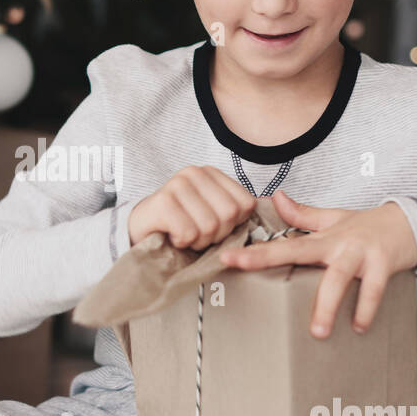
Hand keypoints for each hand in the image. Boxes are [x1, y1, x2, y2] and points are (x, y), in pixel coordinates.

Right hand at [128, 165, 257, 249]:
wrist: (139, 230)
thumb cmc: (179, 224)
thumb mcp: (212, 212)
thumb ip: (236, 209)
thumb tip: (276, 206)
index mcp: (211, 173)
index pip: (246, 204)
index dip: (233, 225)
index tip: (213, 226)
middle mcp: (194, 172)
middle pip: (229, 216)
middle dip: (215, 235)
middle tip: (197, 234)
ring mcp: (176, 184)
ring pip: (209, 226)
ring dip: (197, 241)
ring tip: (184, 234)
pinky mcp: (162, 202)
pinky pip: (188, 233)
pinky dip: (182, 242)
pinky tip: (172, 235)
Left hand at [218, 192, 416, 338]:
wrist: (411, 222)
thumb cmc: (367, 226)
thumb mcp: (333, 218)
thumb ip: (302, 214)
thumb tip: (275, 198)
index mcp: (321, 238)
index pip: (281, 245)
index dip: (254, 252)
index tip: (227, 259)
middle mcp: (336, 244)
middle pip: (298, 253)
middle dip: (270, 262)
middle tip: (251, 282)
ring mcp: (359, 253)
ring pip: (338, 278)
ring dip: (328, 305)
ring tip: (319, 332)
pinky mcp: (383, 264)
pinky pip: (373, 289)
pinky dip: (366, 309)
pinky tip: (359, 327)